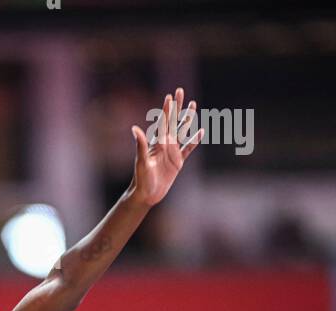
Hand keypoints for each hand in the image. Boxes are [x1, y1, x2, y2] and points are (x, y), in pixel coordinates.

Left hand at [130, 88, 202, 207]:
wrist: (146, 195)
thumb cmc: (141, 179)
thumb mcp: (142, 161)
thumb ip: (140, 145)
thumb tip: (134, 129)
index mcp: (157, 142)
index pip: (163, 121)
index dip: (166, 108)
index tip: (169, 95)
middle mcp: (165, 144)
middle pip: (173, 120)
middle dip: (177, 106)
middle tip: (180, 90)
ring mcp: (172, 152)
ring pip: (182, 131)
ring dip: (187, 118)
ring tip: (193, 104)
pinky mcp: (178, 162)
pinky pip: (188, 148)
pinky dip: (194, 140)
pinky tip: (200, 131)